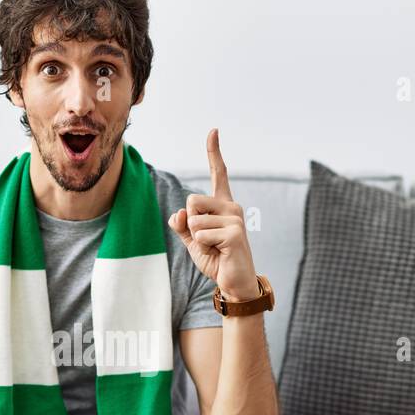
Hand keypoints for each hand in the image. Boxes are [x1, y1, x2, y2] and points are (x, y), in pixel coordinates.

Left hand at [169, 128, 259, 301]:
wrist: (234, 283)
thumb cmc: (217, 260)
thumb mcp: (193, 241)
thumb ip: (183, 226)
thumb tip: (179, 214)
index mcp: (223, 205)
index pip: (219, 174)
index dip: (214, 152)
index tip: (213, 130)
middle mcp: (232, 207)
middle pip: (191, 201)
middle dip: (190, 223)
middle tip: (207, 240)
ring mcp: (235, 219)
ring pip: (194, 220)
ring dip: (197, 238)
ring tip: (214, 248)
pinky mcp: (235, 233)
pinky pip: (201, 234)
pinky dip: (203, 247)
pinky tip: (219, 252)